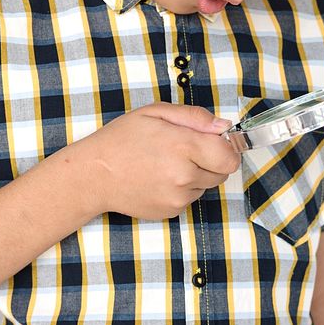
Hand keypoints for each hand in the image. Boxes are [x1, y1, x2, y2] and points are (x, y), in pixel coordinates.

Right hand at [68, 102, 240, 219]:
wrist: (93, 174)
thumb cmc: (121, 139)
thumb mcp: (154, 113)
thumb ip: (194, 117)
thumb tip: (223, 126)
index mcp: (184, 146)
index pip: (230, 156)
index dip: (226, 147)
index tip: (214, 141)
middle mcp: (184, 176)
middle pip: (222, 172)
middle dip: (210, 160)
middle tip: (184, 150)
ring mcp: (178, 197)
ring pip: (205, 185)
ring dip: (194, 174)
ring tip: (165, 164)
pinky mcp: (171, 211)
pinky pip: (189, 198)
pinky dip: (181, 188)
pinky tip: (158, 178)